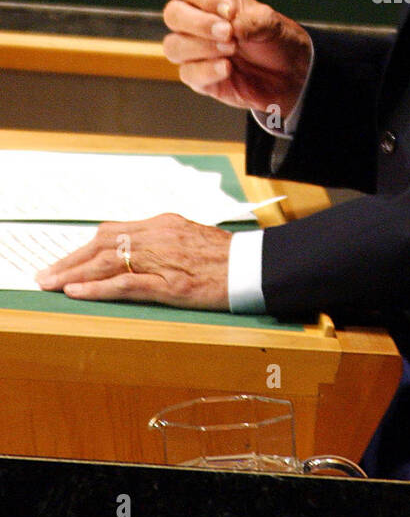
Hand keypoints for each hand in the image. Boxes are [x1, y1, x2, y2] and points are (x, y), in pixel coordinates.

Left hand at [35, 214, 231, 309]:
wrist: (255, 267)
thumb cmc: (228, 257)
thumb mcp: (191, 238)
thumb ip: (163, 241)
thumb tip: (136, 249)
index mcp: (163, 224)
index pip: (112, 232)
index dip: (84, 247)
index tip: (66, 259)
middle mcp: (158, 236)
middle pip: (102, 245)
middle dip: (70, 260)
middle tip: (46, 274)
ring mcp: (162, 260)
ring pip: (106, 262)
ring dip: (73, 274)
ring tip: (51, 284)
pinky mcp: (169, 284)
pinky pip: (124, 284)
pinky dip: (96, 288)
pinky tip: (77, 292)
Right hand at [163, 0, 311, 117]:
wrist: (289, 75)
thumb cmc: (276, 40)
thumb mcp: (272, 23)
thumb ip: (252, 20)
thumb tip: (232, 27)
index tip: (229, 11)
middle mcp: (198, 22)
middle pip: (173, 14)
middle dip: (198, 23)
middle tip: (227, 31)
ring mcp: (195, 51)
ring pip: (173, 45)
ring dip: (201, 47)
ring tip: (231, 48)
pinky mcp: (199, 77)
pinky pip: (187, 73)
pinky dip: (206, 70)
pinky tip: (227, 68)